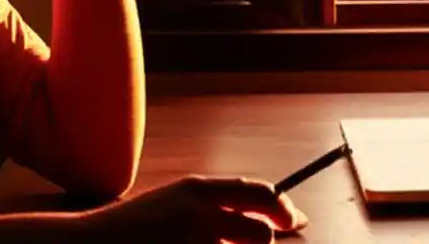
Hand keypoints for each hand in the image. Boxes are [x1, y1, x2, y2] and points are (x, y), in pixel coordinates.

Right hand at [80, 176, 308, 243]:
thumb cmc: (134, 229)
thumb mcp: (176, 203)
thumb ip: (217, 206)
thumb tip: (273, 220)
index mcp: (197, 190)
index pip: (260, 193)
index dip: (283, 210)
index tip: (294, 222)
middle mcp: (198, 214)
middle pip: (263, 235)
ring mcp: (192, 243)